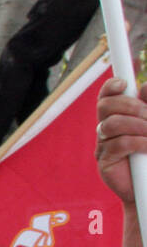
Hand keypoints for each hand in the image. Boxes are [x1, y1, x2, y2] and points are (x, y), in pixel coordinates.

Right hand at [96, 77, 146, 205]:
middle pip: (105, 106)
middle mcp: (107, 130)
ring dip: (136, 124)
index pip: (107, 96)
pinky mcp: (104, 162)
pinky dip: (138, 142)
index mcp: (118, 116)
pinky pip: (119, 143)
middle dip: (130, 106)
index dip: (110, 87)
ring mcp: (104, 146)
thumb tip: (144, 87)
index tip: (124, 83)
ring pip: (111, 124)